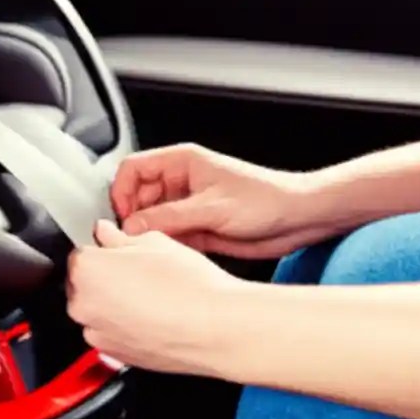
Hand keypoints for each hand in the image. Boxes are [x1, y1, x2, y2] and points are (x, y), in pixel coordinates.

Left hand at [67, 221, 244, 374]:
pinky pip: (108, 334)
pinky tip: (151, 318)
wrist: (216, 329)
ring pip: (95, 311)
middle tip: (139, 274)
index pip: (81, 253)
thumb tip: (105, 234)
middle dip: (103, 278)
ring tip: (149, 297)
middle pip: (83, 284)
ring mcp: (96, 333)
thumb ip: (119, 237)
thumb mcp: (154, 242)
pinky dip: (122, 327)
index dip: (103, 252)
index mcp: (87, 269)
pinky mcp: (113, 355)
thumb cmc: (189, 286)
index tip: (119, 253)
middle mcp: (83, 304)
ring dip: (111, 304)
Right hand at [110, 144, 340, 258]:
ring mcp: (187, 207)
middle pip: (137, 197)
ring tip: (155, 249)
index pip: (133, 169)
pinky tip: (172, 255)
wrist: (298, 219)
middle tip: (135, 238)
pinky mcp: (196, 229)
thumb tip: (132, 226)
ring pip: (150, 221)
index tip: (122, 215)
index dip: (122, 191)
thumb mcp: (213, 207)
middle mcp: (181, 183)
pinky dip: (165, 247)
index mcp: (181, 163)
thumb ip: (169, 217)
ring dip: (149, 236)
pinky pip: (168, 238)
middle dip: (133, 218)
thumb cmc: (266, 199)